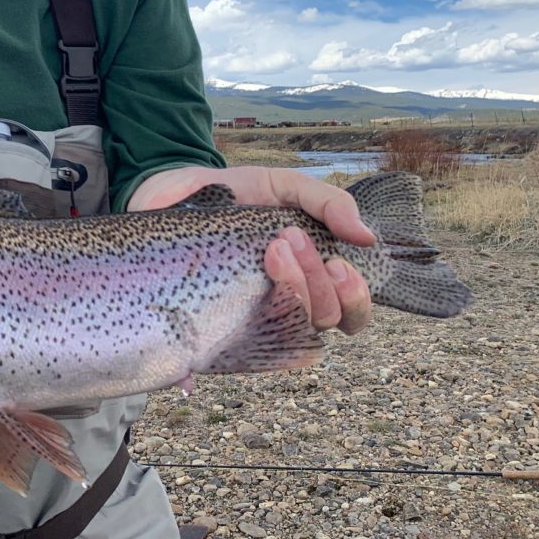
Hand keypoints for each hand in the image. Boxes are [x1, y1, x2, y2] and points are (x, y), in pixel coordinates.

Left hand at [127, 165, 373, 334]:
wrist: (170, 188)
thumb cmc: (234, 193)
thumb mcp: (284, 186)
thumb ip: (327, 202)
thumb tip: (368, 238)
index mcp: (310, 278)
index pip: (351, 312)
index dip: (354, 296)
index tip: (336, 261)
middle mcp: (285, 304)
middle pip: (324, 321)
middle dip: (314, 282)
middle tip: (285, 240)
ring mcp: (248, 315)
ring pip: (291, 334)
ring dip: (291, 293)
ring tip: (271, 251)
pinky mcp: (210, 323)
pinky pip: (233, 353)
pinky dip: (238, 345)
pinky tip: (228, 310)